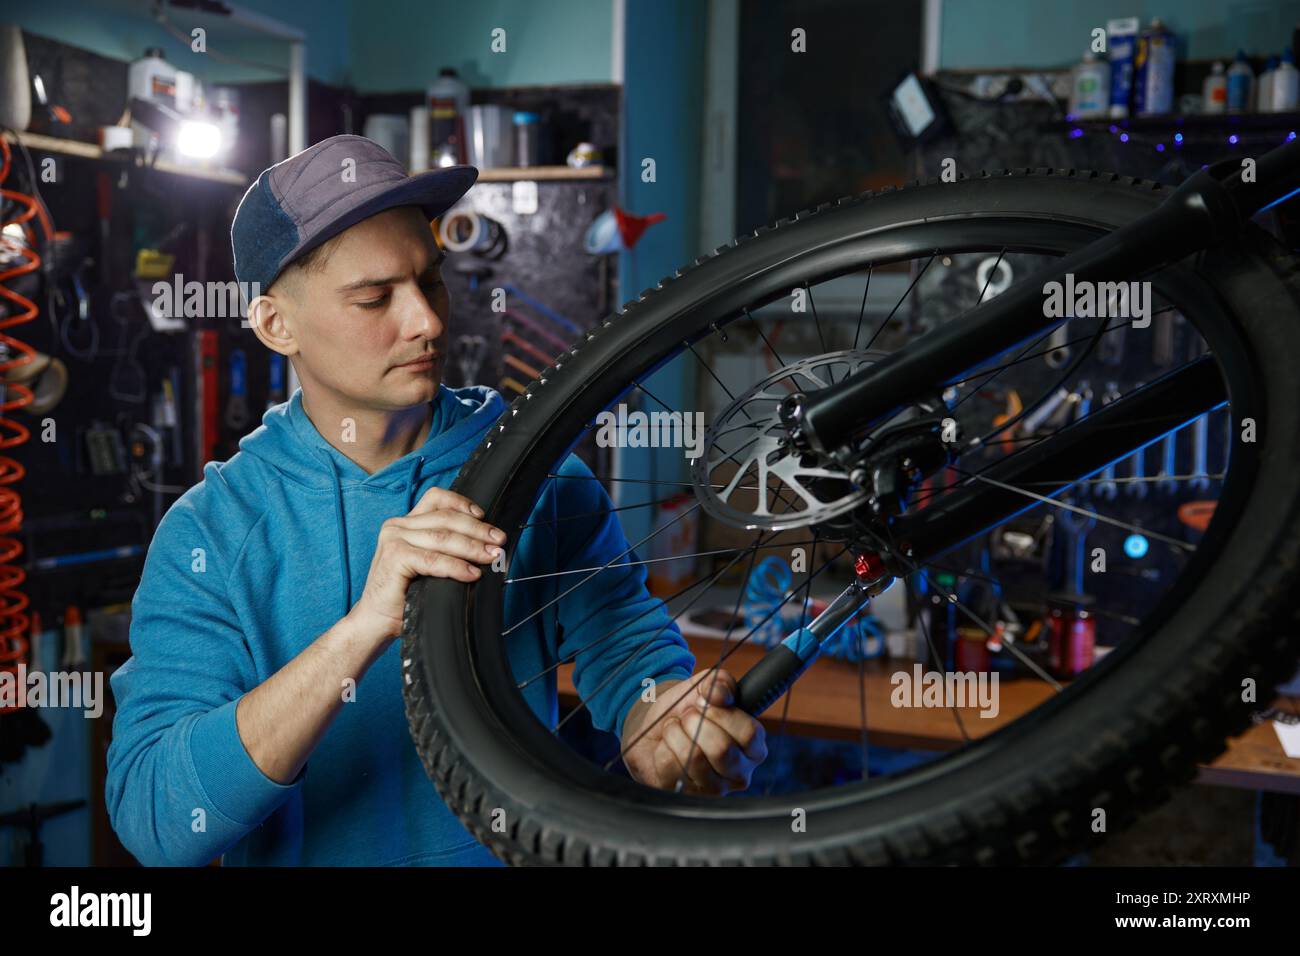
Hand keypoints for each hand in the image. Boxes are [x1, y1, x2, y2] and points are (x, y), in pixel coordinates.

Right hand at [347, 486, 505, 643]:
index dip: (462, 503)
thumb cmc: (404, 594)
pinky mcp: (395, 557)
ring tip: (492, 557)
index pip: (436, 499)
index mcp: (405, 523)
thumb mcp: (426, 562)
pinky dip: (456, 567)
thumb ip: (443, 546)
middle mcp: (397, 526)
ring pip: (443, 537)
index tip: (484, 516)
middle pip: (446, 518)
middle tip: (500, 540)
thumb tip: (484, 541)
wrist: (376, 621)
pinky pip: (433, 560)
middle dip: (478, 529)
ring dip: (473, 547)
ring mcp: (394, 540)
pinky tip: (472, 574)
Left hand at [621, 668, 766, 794]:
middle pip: (722, 750)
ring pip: (693, 758)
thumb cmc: (687, 709)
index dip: (723, 714)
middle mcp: (738, 773)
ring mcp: (713, 788)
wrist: (657, 726)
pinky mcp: (685, 796)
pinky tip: (665, 745)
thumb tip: (720, 693)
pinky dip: (662, 747)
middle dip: (696, 722)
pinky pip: (670, 767)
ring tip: (674, 727)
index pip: (749, 734)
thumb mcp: (705, 687)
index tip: (705, 702)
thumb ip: (720, 682)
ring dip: (676, 732)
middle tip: (687, 715)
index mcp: (753, 748)